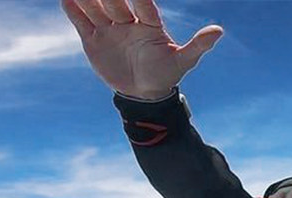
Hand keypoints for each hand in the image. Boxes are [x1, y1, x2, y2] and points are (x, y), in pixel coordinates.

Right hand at [61, 0, 222, 98]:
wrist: (144, 95)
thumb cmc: (165, 75)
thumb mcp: (183, 62)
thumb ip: (198, 46)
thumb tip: (219, 31)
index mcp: (149, 23)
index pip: (141, 2)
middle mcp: (127, 21)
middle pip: (114, 1)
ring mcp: (109, 28)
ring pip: (95, 7)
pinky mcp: (94, 40)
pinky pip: (81, 21)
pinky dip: (72, 9)